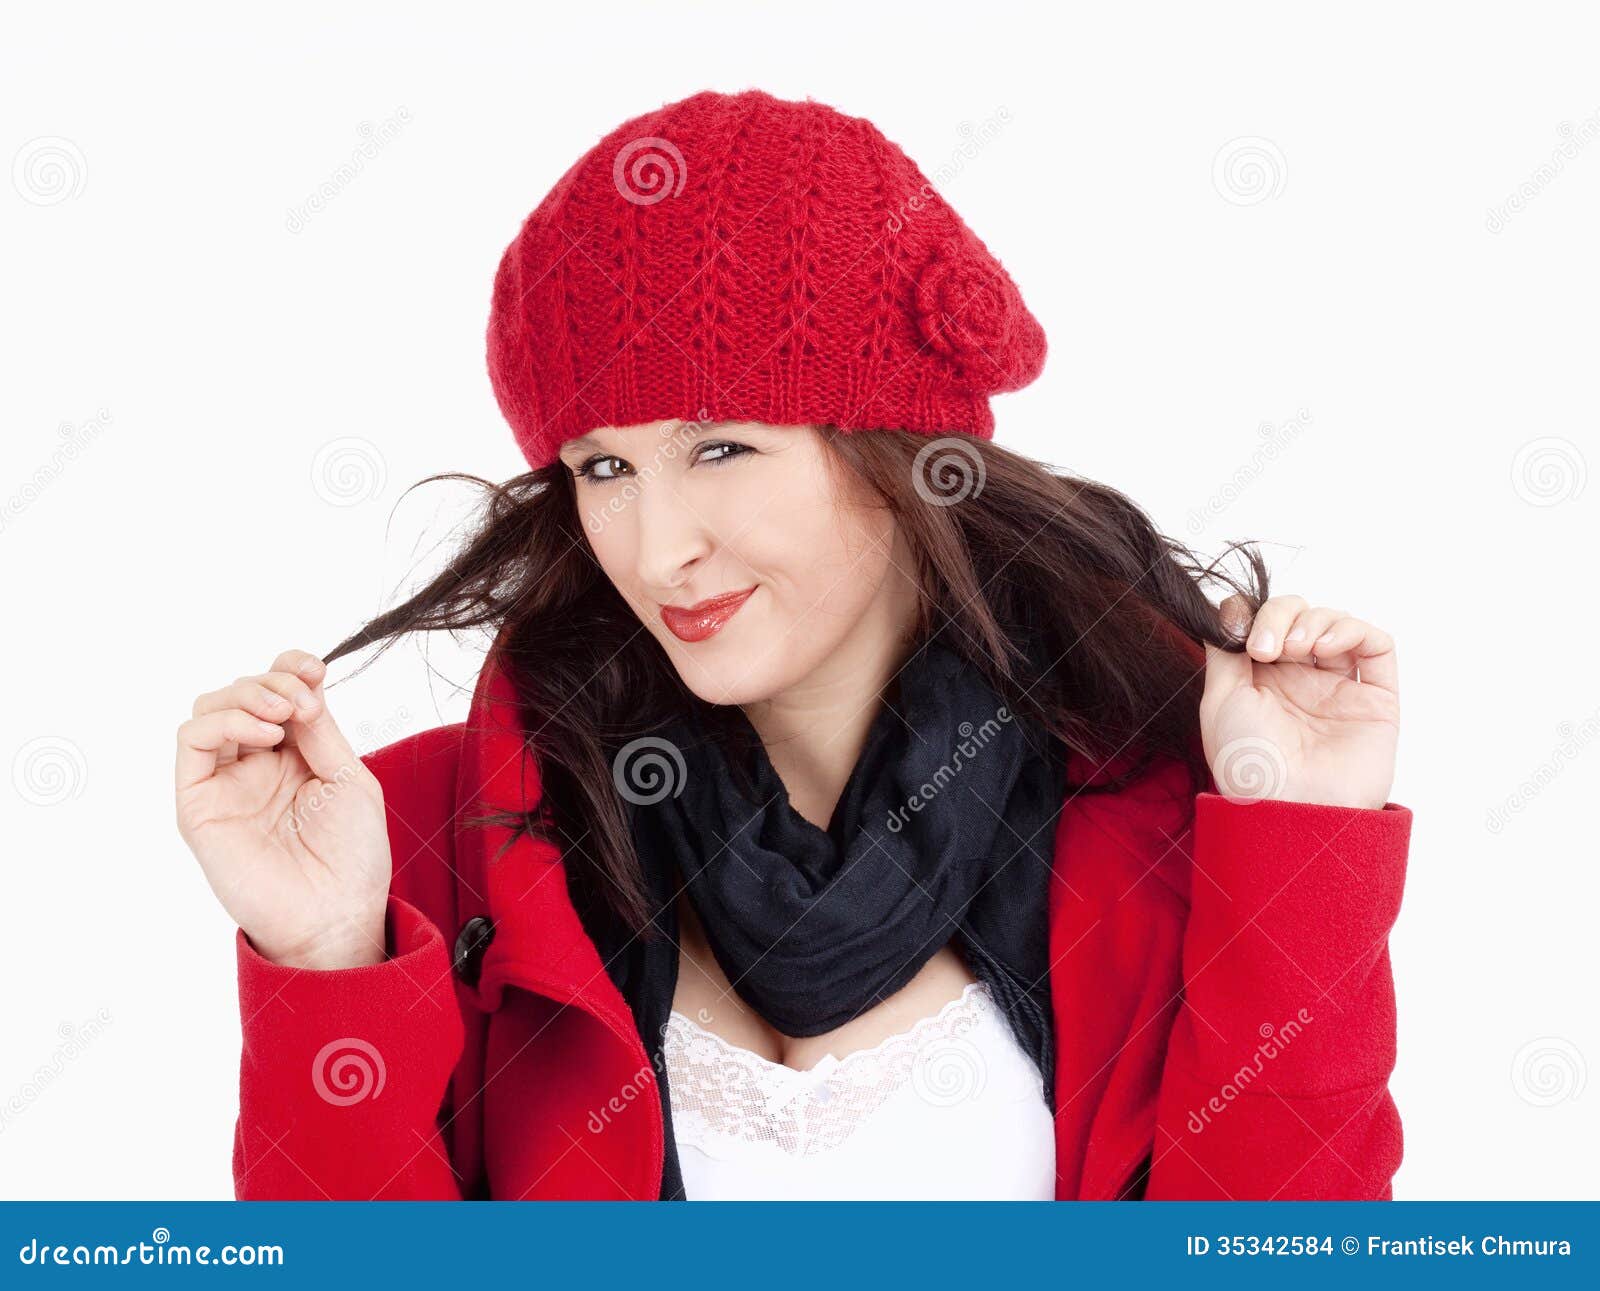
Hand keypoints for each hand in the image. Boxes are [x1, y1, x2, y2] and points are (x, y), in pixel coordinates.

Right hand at [174, 648, 390, 968]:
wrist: (334, 914)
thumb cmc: (351, 857)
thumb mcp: (349, 778)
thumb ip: (320, 731)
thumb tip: (300, 686)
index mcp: (296, 755)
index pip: (277, 692)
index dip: (289, 668)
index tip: (315, 668)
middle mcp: (257, 764)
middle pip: (243, 692)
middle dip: (274, 682)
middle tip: (303, 702)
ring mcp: (226, 782)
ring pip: (210, 708)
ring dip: (247, 695)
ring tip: (284, 716)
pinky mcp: (199, 803)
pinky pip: (192, 742)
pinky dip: (224, 723)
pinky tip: (264, 737)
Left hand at [1200, 594, 1398, 810]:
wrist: (1290, 806)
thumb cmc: (1250, 763)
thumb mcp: (1221, 701)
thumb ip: (1225, 651)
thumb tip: (1230, 608)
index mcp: (1262, 682)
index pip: (1266, 623)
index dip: (1256, 615)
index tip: (1243, 638)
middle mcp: (1301, 682)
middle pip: (1301, 616)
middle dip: (1282, 614)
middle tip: (1267, 649)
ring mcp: (1339, 689)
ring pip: (1337, 624)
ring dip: (1315, 620)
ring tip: (1296, 649)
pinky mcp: (1375, 700)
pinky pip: (1377, 646)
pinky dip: (1353, 630)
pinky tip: (1325, 648)